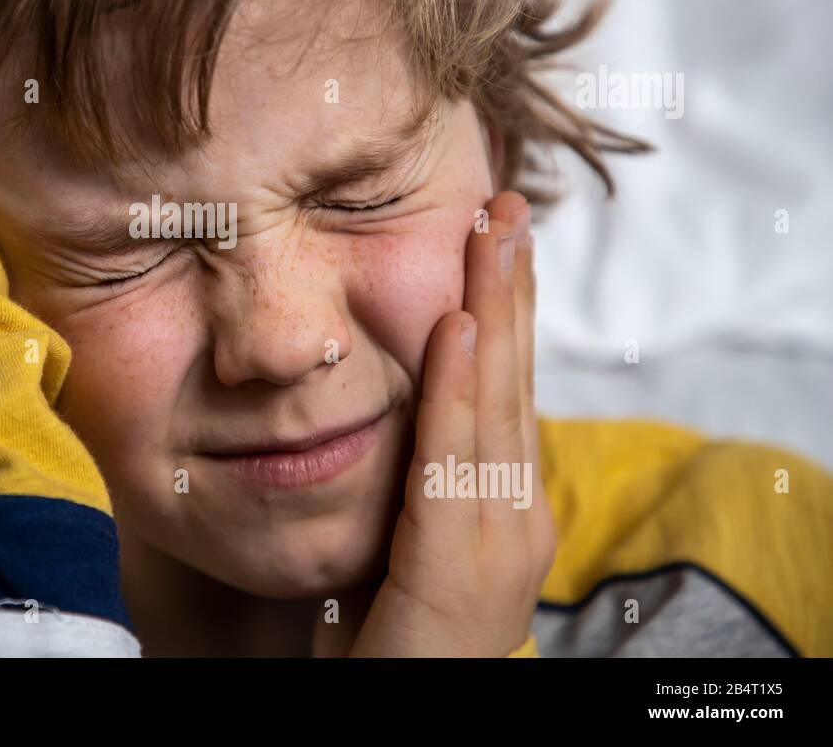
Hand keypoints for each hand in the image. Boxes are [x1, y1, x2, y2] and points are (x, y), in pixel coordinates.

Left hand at [349, 190, 554, 655]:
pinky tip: (459, 330)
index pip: (503, 387)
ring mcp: (497, 549)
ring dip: (494, 312)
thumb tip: (393, 392)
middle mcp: (514, 517)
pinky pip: (456, 467)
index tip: (493, 232)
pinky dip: (459, 394)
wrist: (389, 710)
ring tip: (491, 233)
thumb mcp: (402, 530)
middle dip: (510, 288)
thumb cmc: (383, 632)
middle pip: (511, 381)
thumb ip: (412, 469)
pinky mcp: (460, 576)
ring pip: (495, 407)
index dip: (502, 307)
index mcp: (501, 502)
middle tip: (505, 202)